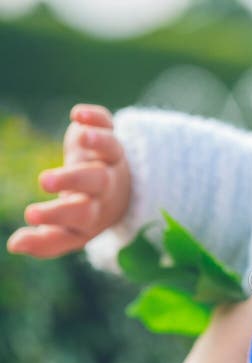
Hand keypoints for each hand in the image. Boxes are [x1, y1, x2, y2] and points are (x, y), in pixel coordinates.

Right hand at [6, 104, 131, 257]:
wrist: (124, 193)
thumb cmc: (86, 213)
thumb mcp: (70, 232)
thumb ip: (45, 242)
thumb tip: (14, 246)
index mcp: (94, 211)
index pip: (80, 216)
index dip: (57, 217)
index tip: (31, 215)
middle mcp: (105, 185)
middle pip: (96, 181)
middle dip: (73, 179)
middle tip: (45, 181)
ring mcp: (109, 159)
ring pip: (111, 149)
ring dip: (98, 141)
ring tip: (83, 137)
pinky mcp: (106, 136)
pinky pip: (109, 124)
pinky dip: (97, 117)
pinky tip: (78, 114)